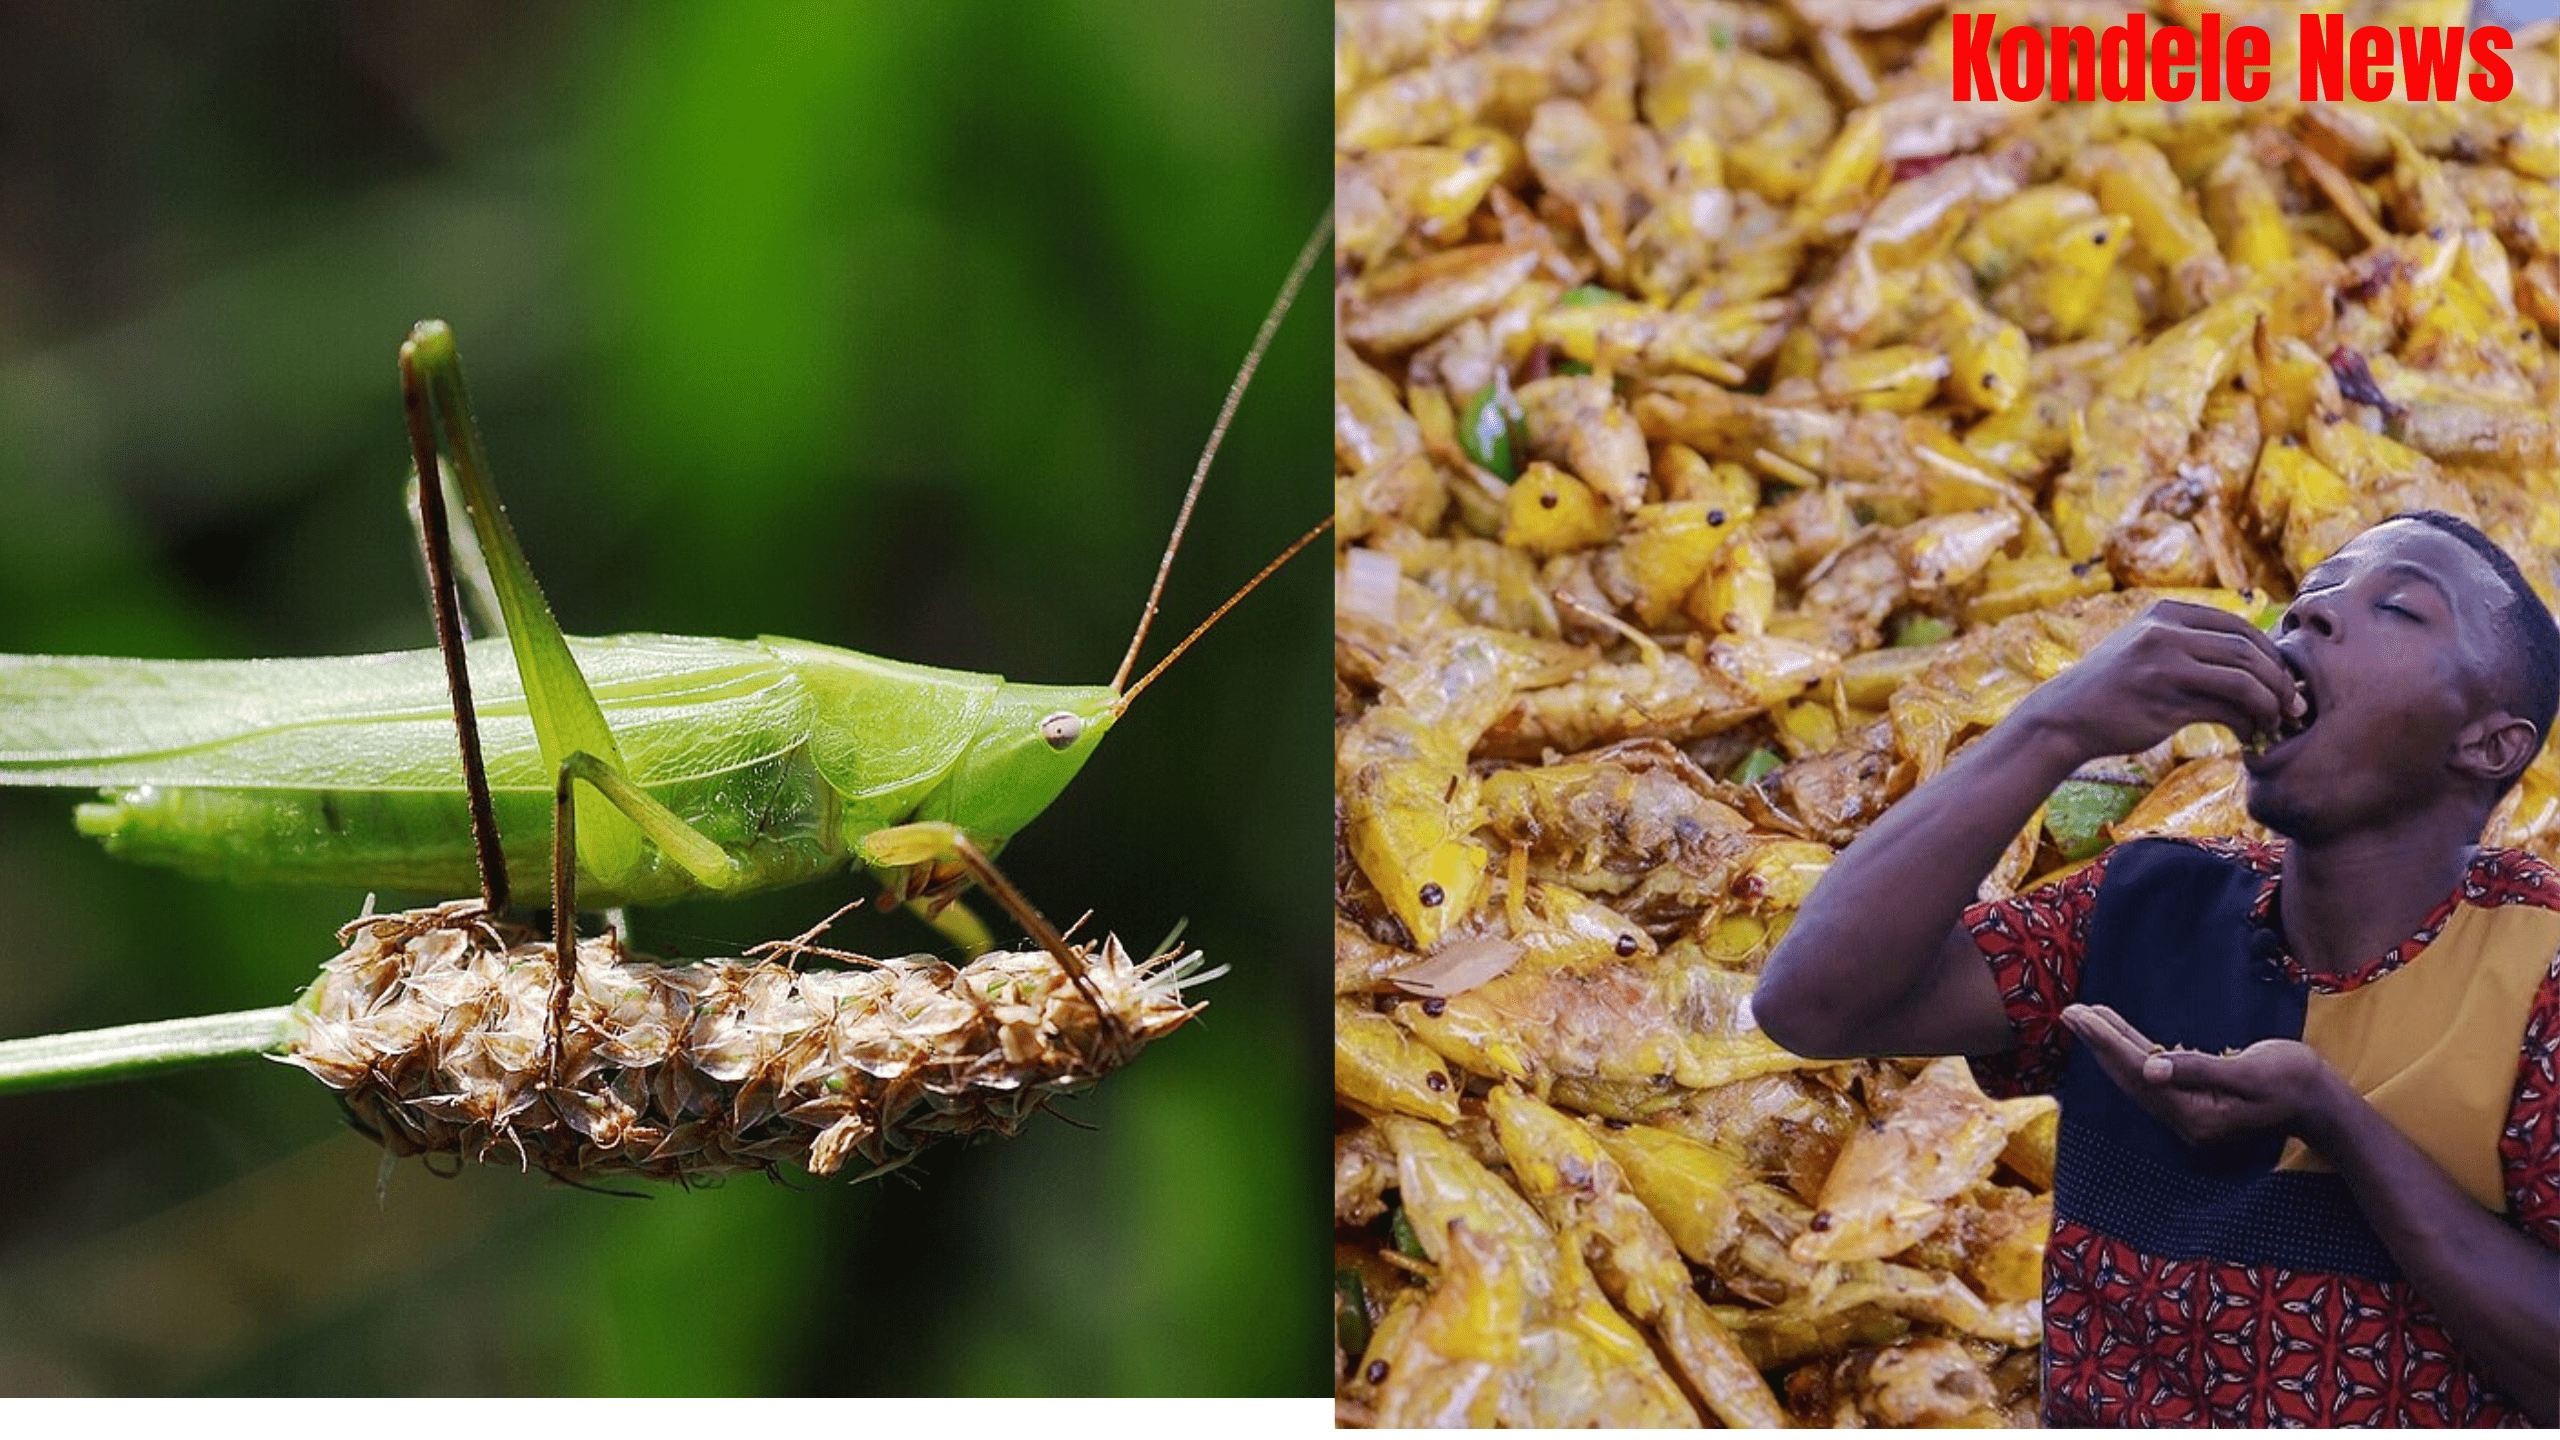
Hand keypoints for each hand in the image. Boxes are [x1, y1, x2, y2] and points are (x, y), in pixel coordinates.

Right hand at [2018, 600, 2302, 761]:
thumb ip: (2193, 649)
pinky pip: (2226, 705)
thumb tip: (2258, 666)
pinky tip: (2252, 734)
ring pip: (2243, 675)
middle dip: (2279, 678)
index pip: (2237, 625)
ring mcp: (2164, 661)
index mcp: (2165, 612)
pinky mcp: (2166, 697)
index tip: (2283, 680)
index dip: (2270, 653)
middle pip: (2246, 647)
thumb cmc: (2111, 691)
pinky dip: (2250, 720)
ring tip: (2278, 721)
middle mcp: (2165, 630)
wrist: (2064, 718)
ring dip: (2270, 701)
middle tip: (2295, 705)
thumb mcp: (2149, 652)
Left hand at [2062, 1003, 2335, 1148]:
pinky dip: (2134, 1051)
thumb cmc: (2295, 1081)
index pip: (2140, 1073)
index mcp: (2197, 1115)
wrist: (2323, 1103)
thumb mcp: (2250, 1073)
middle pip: (2131, 1076)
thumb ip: (2200, 1070)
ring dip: (2111, 1045)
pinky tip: (2118, 1034)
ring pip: (2139, 1075)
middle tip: (2069, 1012)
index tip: (2082, 1016)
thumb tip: (2152, 1070)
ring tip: (2084, 1016)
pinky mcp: (2196, 1103)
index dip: (2108, 1042)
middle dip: (2099, 1042)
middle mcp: (2186, 1120)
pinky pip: (2154, 1074)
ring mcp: (2190, 1114)